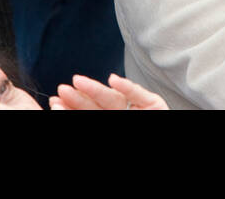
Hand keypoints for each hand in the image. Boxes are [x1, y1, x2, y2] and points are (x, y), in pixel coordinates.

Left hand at [49, 73, 168, 109]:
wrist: (170, 145)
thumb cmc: (147, 120)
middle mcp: (123, 114)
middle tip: (61, 89)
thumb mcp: (118, 114)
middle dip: (78, 97)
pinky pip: (140, 95)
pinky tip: (113, 79)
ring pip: (113, 99)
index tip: (54, 100)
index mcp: (113, 118)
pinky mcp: (156, 105)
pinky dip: (127, 87)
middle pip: (99, 105)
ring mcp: (140, 110)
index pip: (91, 111)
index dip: (73, 105)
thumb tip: (65, 103)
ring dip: (95, 90)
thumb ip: (99, 106)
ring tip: (76, 82)